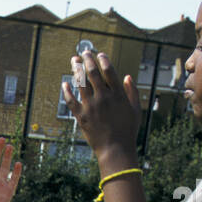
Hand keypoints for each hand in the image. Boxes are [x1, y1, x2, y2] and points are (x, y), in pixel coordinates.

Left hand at [61, 50, 141, 164]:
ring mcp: (91, 106)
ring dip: (76, 69)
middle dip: (87, 60)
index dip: (103, 60)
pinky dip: (67, 91)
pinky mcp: (81, 116)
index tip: (99, 54)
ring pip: (80, 83)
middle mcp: (103, 97)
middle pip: (92, 73)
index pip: (109, 71)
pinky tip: (65, 83)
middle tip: (84, 52)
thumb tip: (127, 76)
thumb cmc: (128, 130)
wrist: (115, 149)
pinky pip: (71, 100)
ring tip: (74, 61)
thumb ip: (132, 92)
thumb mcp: (136, 109)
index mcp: (117, 94)